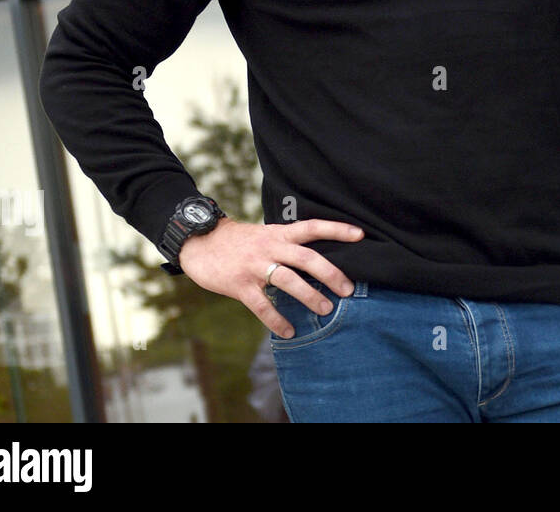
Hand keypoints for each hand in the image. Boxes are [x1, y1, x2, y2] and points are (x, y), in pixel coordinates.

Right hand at [178, 217, 364, 338]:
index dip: (337, 230)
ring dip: (309, 296)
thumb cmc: (239, 241)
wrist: (199, 242)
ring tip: (326, 310)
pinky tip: (289, 331)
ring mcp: (255, 266)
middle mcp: (271, 247)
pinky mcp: (240, 285)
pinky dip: (276, 320)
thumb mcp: (266, 234)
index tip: (360, 235)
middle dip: (330, 273)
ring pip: (288, 280)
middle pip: (306, 258)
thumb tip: (318, 258)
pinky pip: (262, 305)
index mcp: (279, 234)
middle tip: (348, 289)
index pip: (313, 227)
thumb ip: (288, 243)